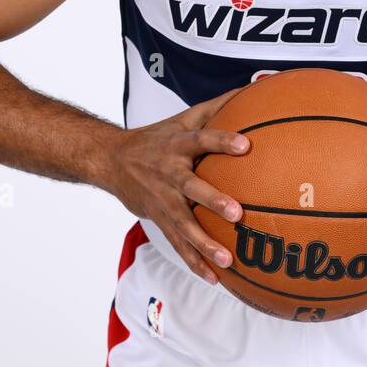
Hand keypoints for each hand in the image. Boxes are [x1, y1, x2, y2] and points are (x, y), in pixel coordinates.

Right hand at [106, 88, 249, 284]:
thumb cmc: (157, 137)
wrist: (110, 160)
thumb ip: (219, 107)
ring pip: (183, 224)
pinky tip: (215, 278)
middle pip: (192, 187)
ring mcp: (162, 199)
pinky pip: (178, 244)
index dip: (222, 141)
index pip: (202, 139)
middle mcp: (169, 172)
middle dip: (213, 200)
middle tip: (237, 212)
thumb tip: (257, 88)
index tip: (245, 145)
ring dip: (204, 244)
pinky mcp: (158, 219)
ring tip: (227, 260)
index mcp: (178, 145)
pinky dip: (195, 262)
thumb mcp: (183, 118)